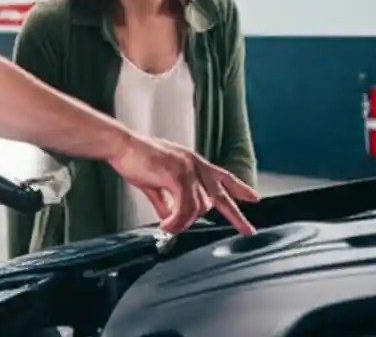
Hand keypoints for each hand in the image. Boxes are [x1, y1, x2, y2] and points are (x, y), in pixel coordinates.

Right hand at [109, 135, 259, 234]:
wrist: (121, 146)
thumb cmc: (135, 159)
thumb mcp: (155, 183)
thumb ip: (166, 201)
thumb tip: (168, 218)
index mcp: (192, 162)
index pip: (222, 177)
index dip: (239, 189)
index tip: (254, 199)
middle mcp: (195, 164)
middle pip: (220, 195)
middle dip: (236, 216)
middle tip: (247, 231)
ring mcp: (187, 168)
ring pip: (200, 206)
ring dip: (184, 222)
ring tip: (170, 227)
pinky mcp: (177, 174)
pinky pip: (184, 207)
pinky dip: (176, 220)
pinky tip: (167, 225)